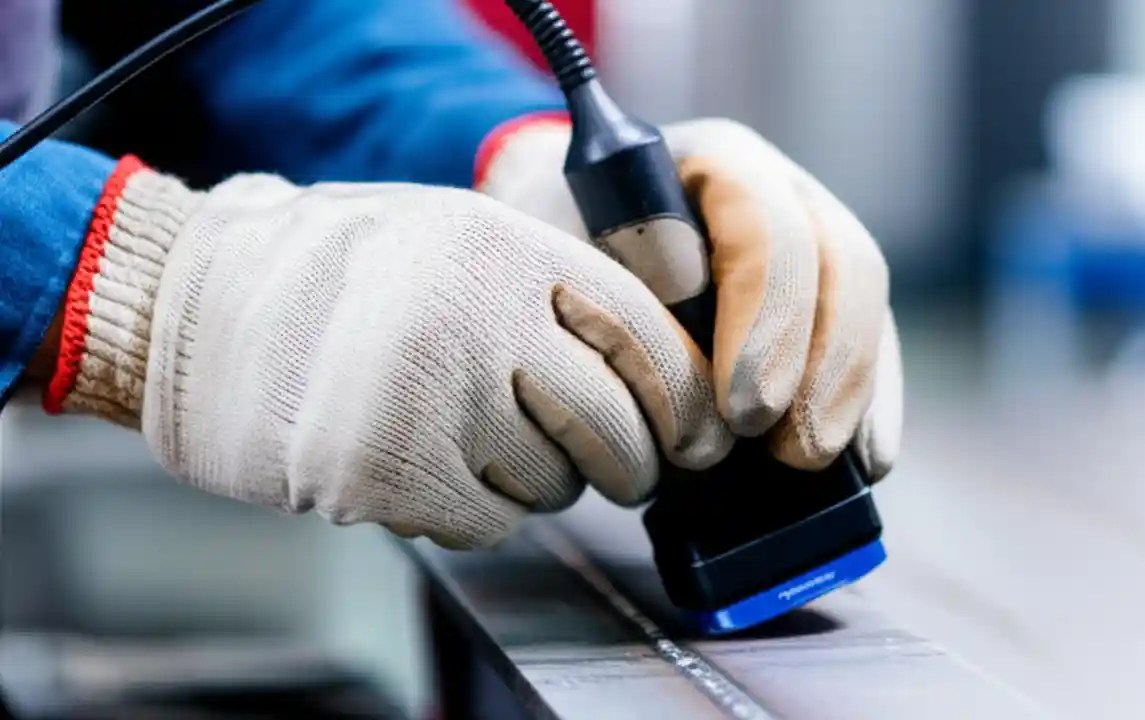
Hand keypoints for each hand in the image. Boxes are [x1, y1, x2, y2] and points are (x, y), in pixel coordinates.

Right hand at [44, 159, 731, 547]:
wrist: (192, 306)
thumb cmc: (336, 276)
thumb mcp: (457, 240)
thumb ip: (553, 298)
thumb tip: (665, 388)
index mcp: (503, 248)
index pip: (645, 339)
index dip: (687, 402)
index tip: (700, 439)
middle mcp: (475, 317)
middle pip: (614, 429)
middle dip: (627, 462)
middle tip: (616, 467)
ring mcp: (428, 397)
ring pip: (553, 484)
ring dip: (535, 478)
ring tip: (470, 434)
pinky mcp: (382, 472)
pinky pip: (489, 523)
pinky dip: (475, 508)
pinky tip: (430, 465)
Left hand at [477, 117, 901, 478]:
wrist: (572, 234)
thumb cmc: (563, 243)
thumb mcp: (568, 252)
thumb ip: (623, 283)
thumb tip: (692, 342)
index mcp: (715, 160)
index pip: (763, 224)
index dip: (765, 318)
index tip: (740, 407)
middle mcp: (782, 189)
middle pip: (838, 260)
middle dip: (819, 365)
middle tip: (787, 450)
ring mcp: (818, 237)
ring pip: (865, 301)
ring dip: (847, 390)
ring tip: (813, 460)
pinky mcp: (833, 294)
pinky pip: (874, 341)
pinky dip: (868, 402)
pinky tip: (866, 459)